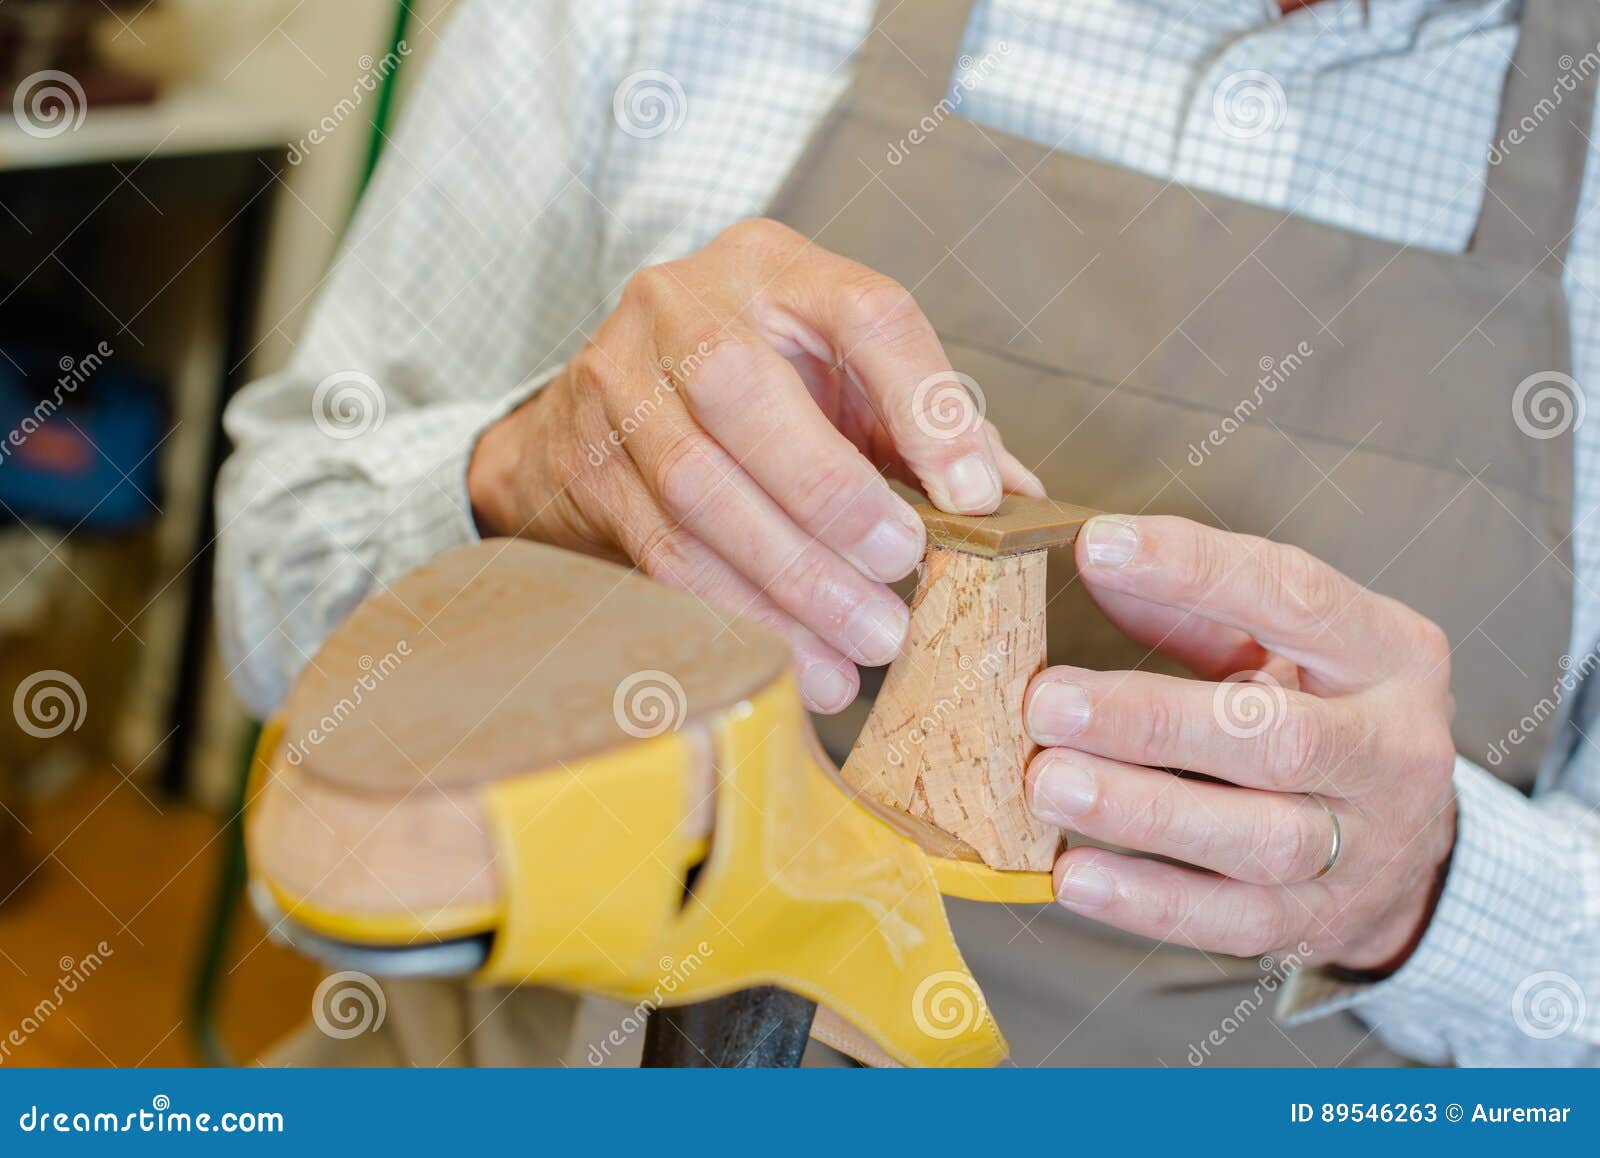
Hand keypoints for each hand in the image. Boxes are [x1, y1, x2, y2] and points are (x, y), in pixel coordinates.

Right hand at [469, 218, 1041, 712]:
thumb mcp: (841, 382)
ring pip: (697, 483)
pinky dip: (737, 614)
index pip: (864, 312)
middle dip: (833, 496)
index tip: (974, 498)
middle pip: (745, 389)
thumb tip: (1018, 502)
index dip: (926, 404)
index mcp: (775, 268)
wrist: (600, 410)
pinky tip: (800, 662)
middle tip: (901, 574)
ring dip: (790, 577)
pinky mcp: (588, 466)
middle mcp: (684, 306)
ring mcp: (618, 383)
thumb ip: (922, 428)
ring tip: (863, 643)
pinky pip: (661, 550)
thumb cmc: (755, 395)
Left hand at [1024, 515, 1456, 971]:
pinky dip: (1147, 902)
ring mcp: (1366, 849)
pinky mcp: (1319, 923)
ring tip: (1047, 784)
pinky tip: (1074, 875)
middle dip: (1151, 719)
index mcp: (1391, 654)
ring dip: (1140, 811)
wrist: (1408, 848)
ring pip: (1256, 838)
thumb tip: (1097, 556)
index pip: (1294, 595)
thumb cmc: (1325, 714)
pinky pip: (1231, 922)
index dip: (1194, 568)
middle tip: (1046, 703)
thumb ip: (1198, 605)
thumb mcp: (1288, 643)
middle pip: (1276, 736)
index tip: (1096, 547)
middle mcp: (1393, 751)